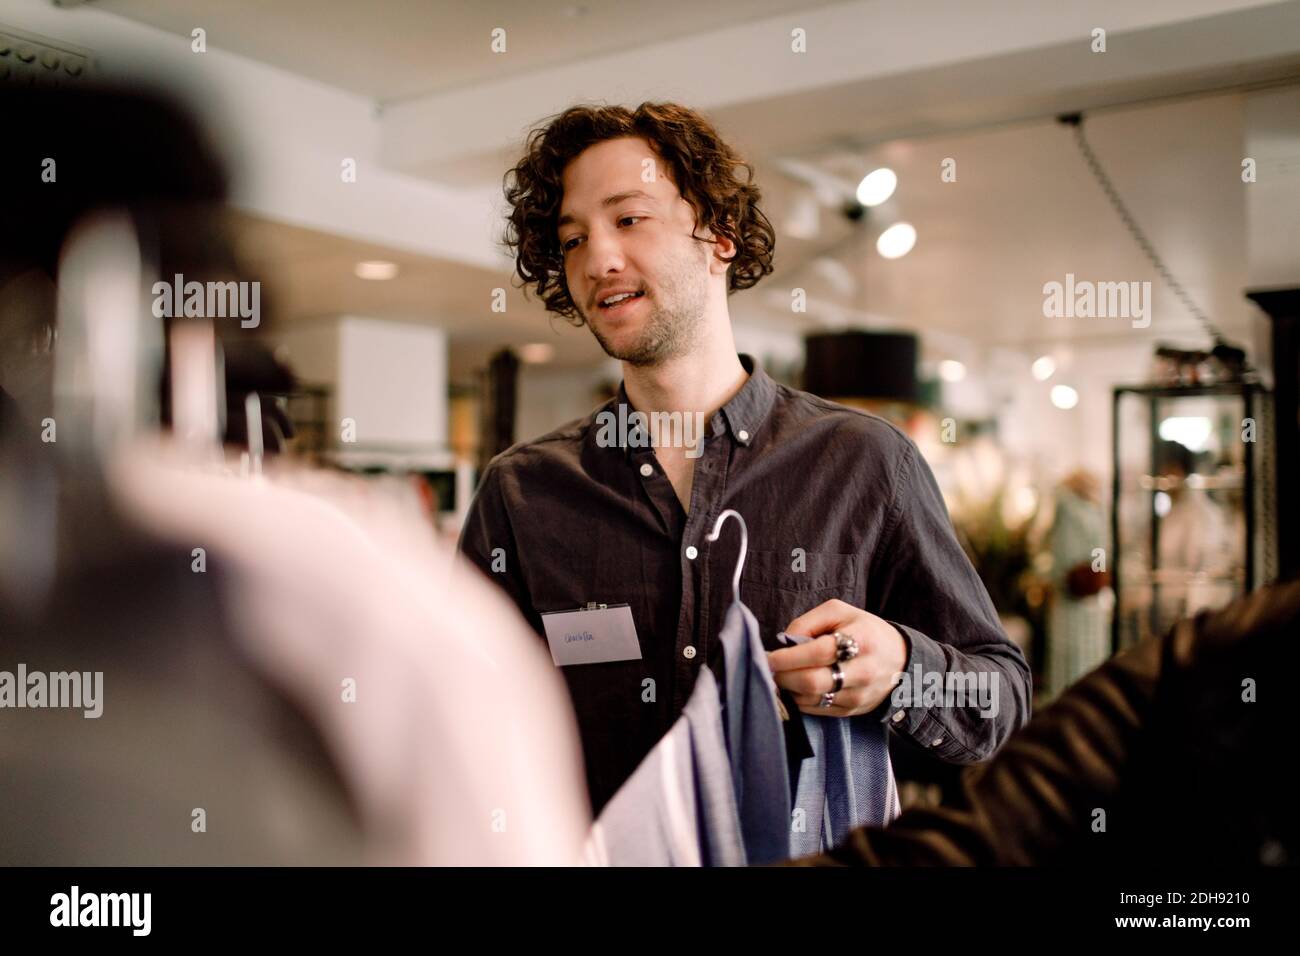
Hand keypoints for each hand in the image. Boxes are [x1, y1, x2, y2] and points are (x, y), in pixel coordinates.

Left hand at [767, 599, 907, 717]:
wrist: (901, 659)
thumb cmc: (864, 630)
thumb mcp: (839, 612)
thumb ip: (807, 622)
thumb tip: (783, 643)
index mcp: (861, 640)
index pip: (819, 652)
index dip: (789, 656)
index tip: (771, 656)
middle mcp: (863, 671)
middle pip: (812, 682)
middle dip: (783, 676)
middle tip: (770, 668)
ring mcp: (858, 695)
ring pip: (811, 699)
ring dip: (788, 689)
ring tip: (781, 675)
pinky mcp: (852, 711)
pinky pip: (816, 710)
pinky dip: (799, 699)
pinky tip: (794, 687)